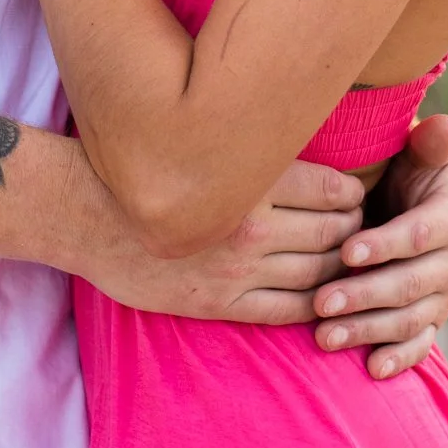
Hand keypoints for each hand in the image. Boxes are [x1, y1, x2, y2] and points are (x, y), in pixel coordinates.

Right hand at [80, 156, 364, 322]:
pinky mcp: (219, 303)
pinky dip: (315, 306)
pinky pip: (285, 309)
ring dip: (341, 267)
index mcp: (249, 182)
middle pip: (331, 232)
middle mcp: (249, 227)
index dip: (352, 193)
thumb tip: (300, 138)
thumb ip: (252, 151)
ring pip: (316, 273)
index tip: (354, 194)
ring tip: (347, 260)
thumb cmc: (146, 171)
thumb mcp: (202, 147)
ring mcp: (236, 270)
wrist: (87, 216)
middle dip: (355, 231)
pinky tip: (324, 298)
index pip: (331, 189)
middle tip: (360, 228)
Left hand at [310, 114, 447, 379]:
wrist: (408, 205)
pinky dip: (399, 358)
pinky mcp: (432, 319)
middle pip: (411, 284)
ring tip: (324, 336)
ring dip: (368, 330)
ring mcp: (445, 295)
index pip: (419, 235)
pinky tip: (371, 368)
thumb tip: (445, 125)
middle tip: (321, 303)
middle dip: (365, 296)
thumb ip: (427, 145)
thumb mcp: (414, 154)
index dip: (385, 245)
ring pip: (409, 319)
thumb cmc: (402, 172)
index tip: (347, 251)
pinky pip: (420, 344)